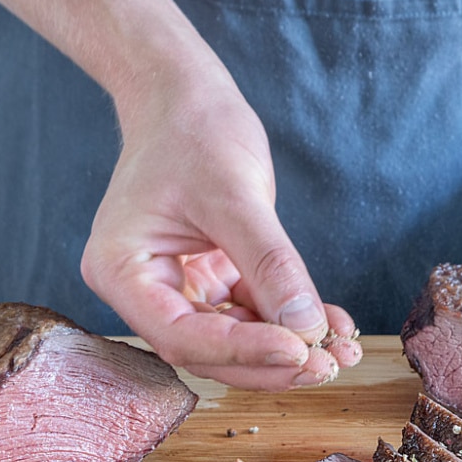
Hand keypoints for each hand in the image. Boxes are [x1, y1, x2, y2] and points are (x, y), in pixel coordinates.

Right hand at [81, 62, 360, 390]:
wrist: (184, 96)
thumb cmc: (192, 131)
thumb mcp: (234, 195)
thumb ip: (269, 264)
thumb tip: (305, 329)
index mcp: (121, 269)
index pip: (182, 335)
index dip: (243, 352)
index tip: (299, 353)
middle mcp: (140, 289)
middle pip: (207, 349)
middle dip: (269, 361)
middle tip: (328, 364)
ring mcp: (173, 287)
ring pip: (232, 339)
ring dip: (286, 348)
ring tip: (341, 349)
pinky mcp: (205, 280)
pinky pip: (248, 315)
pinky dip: (286, 323)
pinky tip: (329, 326)